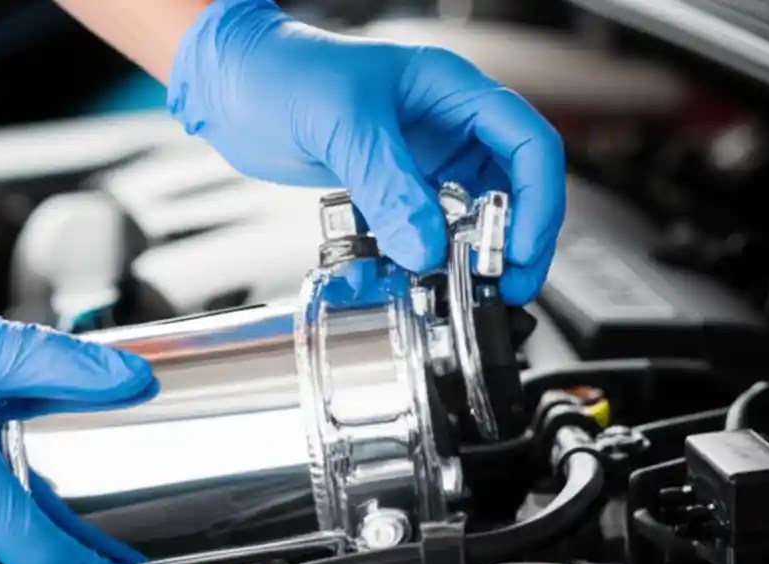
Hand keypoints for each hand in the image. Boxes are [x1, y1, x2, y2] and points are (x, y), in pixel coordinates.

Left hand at [167, 0, 564, 303]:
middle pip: (512, 185)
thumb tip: (426, 247)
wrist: (230, 85)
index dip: (538, 201)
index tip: (523, 249)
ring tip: (466, 286)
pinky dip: (428, 253)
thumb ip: (389, 187)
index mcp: (451, 91)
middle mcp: (444, 124)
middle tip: (507, 283)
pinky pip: (425, 226)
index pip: (528, 144)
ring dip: (472, 251)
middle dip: (515, 237)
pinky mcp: (390, 186)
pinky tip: (419, 274)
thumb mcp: (344, 124)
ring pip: (471, 212)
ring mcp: (419, 157)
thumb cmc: (282, 72)